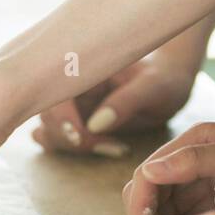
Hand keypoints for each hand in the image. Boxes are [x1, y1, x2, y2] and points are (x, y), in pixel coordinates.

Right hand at [32, 52, 196, 155]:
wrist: (168, 81)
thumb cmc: (164, 78)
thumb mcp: (154, 86)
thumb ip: (126, 101)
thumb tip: (94, 125)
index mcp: (82, 65)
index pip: (53, 93)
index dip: (62, 119)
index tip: (84, 138)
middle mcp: (67, 83)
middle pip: (45, 117)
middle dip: (71, 139)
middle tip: (111, 146)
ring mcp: (66, 103)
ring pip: (45, 131)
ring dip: (71, 146)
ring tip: (111, 146)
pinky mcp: (70, 120)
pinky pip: (53, 138)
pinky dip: (72, 149)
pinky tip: (106, 146)